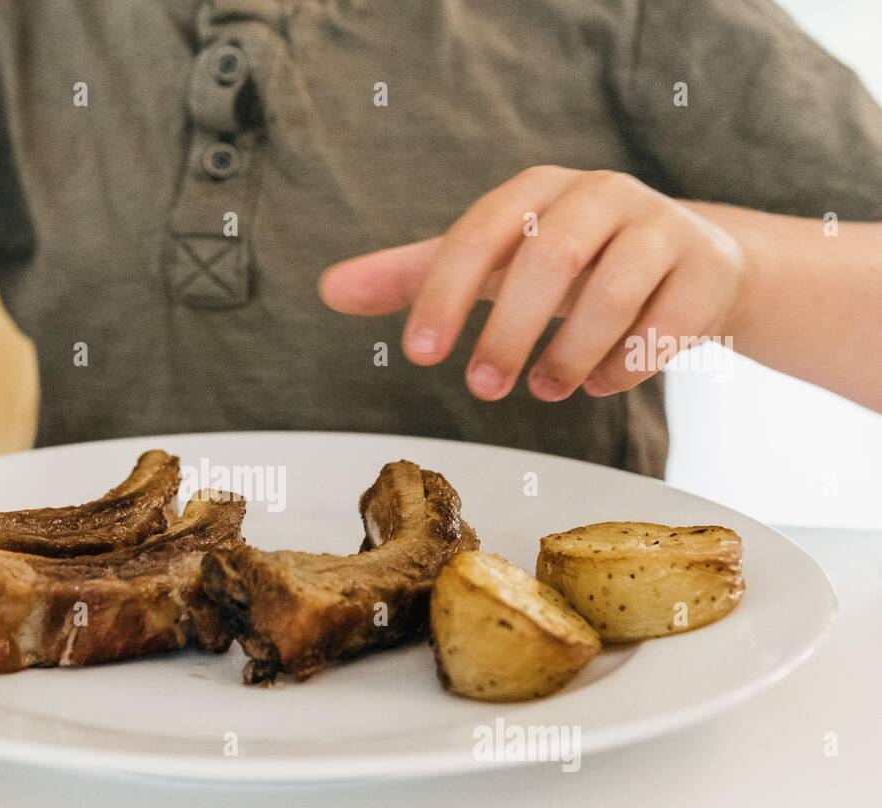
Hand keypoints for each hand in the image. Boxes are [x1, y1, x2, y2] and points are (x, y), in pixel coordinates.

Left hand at [319, 165, 745, 400]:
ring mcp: (661, 227)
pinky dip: (626, 364)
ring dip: (569, 353)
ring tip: (543, 389)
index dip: (445, 292)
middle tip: (483, 389)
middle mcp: (599, 195)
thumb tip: (328, 289)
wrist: (686, 261)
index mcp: (537, 190)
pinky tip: (599, 382)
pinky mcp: (706, 271)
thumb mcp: (491, 264)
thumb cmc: (568, 264)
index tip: (419, 354)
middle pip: (550, 259)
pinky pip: (665, 326)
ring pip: (614, 292)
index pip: (480, 233)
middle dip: (509, 331)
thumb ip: (416, 276)